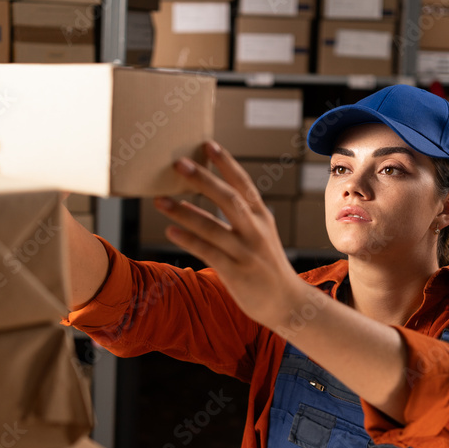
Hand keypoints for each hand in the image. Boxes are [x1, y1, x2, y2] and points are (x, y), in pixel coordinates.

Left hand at [156, 141, 309, 330]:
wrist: (288, 303)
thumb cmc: (266, 268)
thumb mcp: (260, 236)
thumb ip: (238, 219)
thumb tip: (201, 202)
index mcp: (262, 217)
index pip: (243, 184)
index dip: (226, 163)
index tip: (208, 144)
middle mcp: (256, 230)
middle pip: (227, 198)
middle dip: (202, 179)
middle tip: (178, 163)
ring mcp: (246, 251)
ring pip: (212, 226)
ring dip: (184, 212)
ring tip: (160, 200)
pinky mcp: (236, 272)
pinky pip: (208, 252)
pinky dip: (189, 240)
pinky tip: (170, 231)